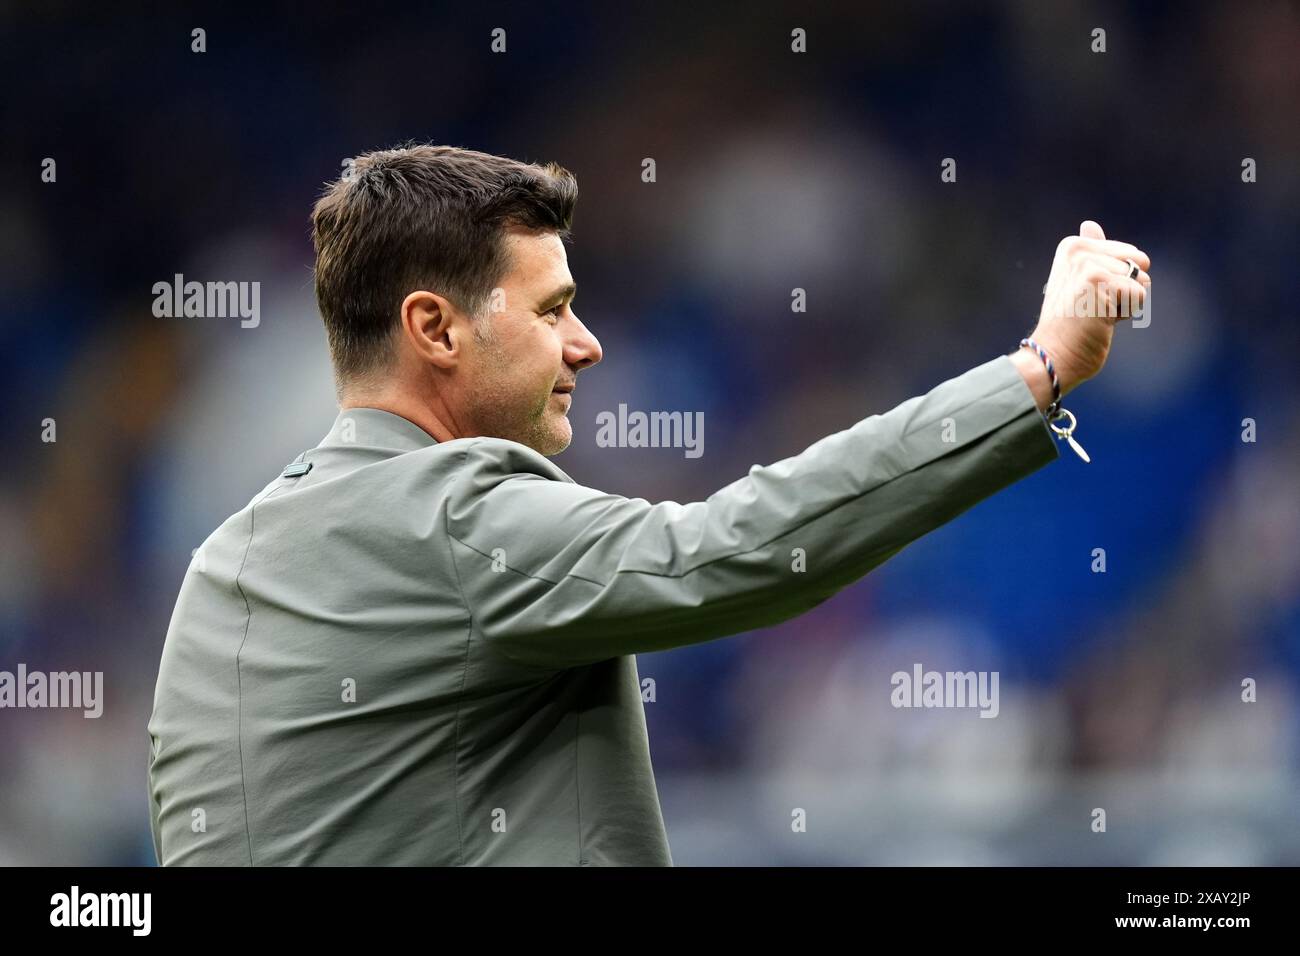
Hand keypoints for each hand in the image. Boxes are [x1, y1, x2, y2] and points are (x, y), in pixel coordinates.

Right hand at [1026, 220, 1150, 395]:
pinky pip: (1139, 296)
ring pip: (1141, 280)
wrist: (1054, 355)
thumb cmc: (1070, 324)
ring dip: (1125, 304)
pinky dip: (1125, 315)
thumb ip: (1091, 252)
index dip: (1118, 282)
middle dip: (1126, 290)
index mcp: (1073, 245)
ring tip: (1096, 314)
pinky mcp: (1099, 281)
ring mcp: (1088, 264)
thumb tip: (1090, 224)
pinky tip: (1100, 322)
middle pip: (1139, 263)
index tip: (1088, 297)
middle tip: (1093, 307)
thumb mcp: (1079, 282)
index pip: (1130, 255)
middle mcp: (1079, 249)